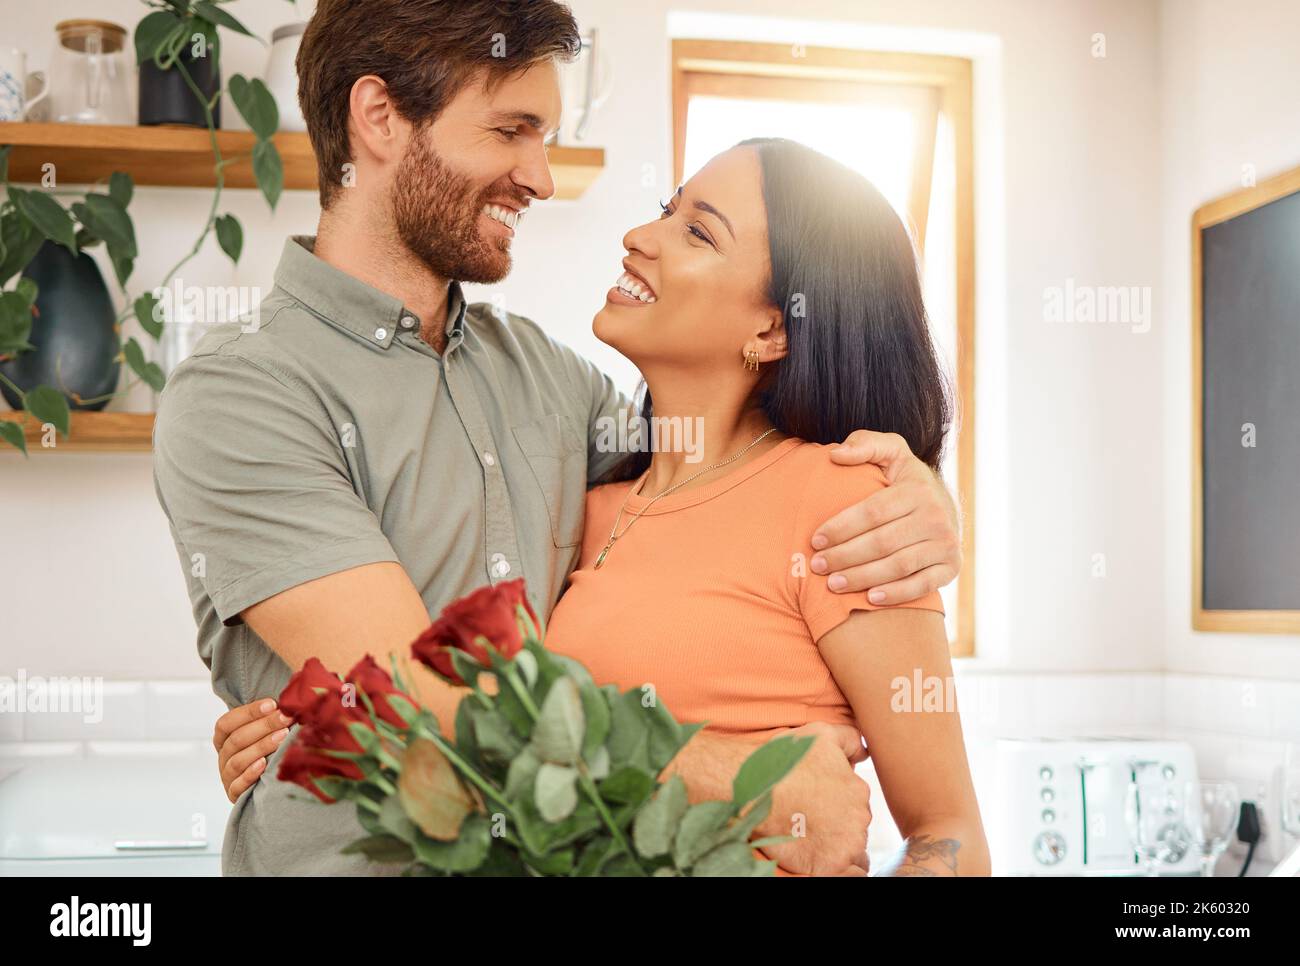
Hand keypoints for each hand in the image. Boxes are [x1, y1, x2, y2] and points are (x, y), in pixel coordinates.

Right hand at [214, 698, 291, 802]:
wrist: (265, 786)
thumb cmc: (267, 751)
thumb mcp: (264, 732)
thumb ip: (270, 715)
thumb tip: (293, 693)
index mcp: (224, 739)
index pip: (227, 723)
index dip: (249, 712)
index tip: (273, 704)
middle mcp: (223, 756)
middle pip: (236, 739)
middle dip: (263, 726)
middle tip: (286, 718)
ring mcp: (227, 776)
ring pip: (238, 760)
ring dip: (260, 747)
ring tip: (281, 738)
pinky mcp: (234, 794)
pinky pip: (238, 785)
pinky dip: (250, 774)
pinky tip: (264, 764)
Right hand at [756, 722, 872, 875]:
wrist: (756, 789)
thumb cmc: (784, 760)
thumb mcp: (821, 734)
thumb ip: (850, 739)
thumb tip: (864, 752)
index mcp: (859, 791)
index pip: (857, 806)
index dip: (838, 807)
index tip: (818, 806)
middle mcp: (860, 819)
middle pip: (855, 830)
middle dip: (838, 828)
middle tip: (811, 822)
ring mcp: (846, 845)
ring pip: (851, 854)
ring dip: (836, 849)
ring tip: (810, 839)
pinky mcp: (830, 867)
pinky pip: (841, 874)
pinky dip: (828, 866)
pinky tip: (810, 853)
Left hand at [811, 429, 960, 603]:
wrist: (943, 506)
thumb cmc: (904, 480)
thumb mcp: (890, 452)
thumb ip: (864, 444)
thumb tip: (836, 455)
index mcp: (917, 489)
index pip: (872, 512)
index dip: (841, 527)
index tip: (815, 540)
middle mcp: (936, 517)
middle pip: (882, 542)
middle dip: (845, 556)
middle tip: (818, 566)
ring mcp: (946, 544)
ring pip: (898, 566)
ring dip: (863, 578)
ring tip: (833, 584)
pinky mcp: (951, 568)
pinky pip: (922, 585)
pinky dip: (897, 594)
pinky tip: (871, 598)